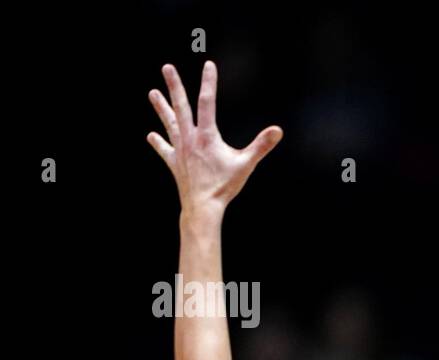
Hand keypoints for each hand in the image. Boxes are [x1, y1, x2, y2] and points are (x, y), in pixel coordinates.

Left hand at [148, 61, 281, 214]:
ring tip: (152, 93)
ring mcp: (179, 150)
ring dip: (161, 107)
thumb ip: (261, 146)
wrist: (203, 206)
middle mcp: (190, 138)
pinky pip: (164, 149)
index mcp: (207, 135)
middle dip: (174, 86)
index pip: (208, 102)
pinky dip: (158, 142)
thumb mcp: (246, 164)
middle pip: (180, 106)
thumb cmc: (225, 186)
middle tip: (167, 68)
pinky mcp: (174, 162)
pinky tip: (152, 136)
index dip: (209, 82)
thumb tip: (278, 130)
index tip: (209, 65)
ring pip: (169, 123)